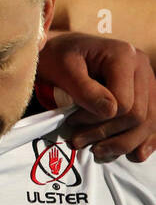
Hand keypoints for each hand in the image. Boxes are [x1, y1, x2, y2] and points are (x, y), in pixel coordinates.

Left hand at [37, 32, 155, 162]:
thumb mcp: (63, 68)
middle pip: (139, 114)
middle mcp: (142, 66)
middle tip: (78, 142)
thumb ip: (85, 89)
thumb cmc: (58, 56)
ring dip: (124, 142)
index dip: (98, 120)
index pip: (124, 102)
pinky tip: (136, 154)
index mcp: (124, 55)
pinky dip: (145, 139)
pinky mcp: (146, 92)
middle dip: (108, 134)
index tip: (71, 122)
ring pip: (149, 121)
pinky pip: (154, 119)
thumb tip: (109, 113)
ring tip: (97, 151)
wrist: (62, 49)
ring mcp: (148, 80)